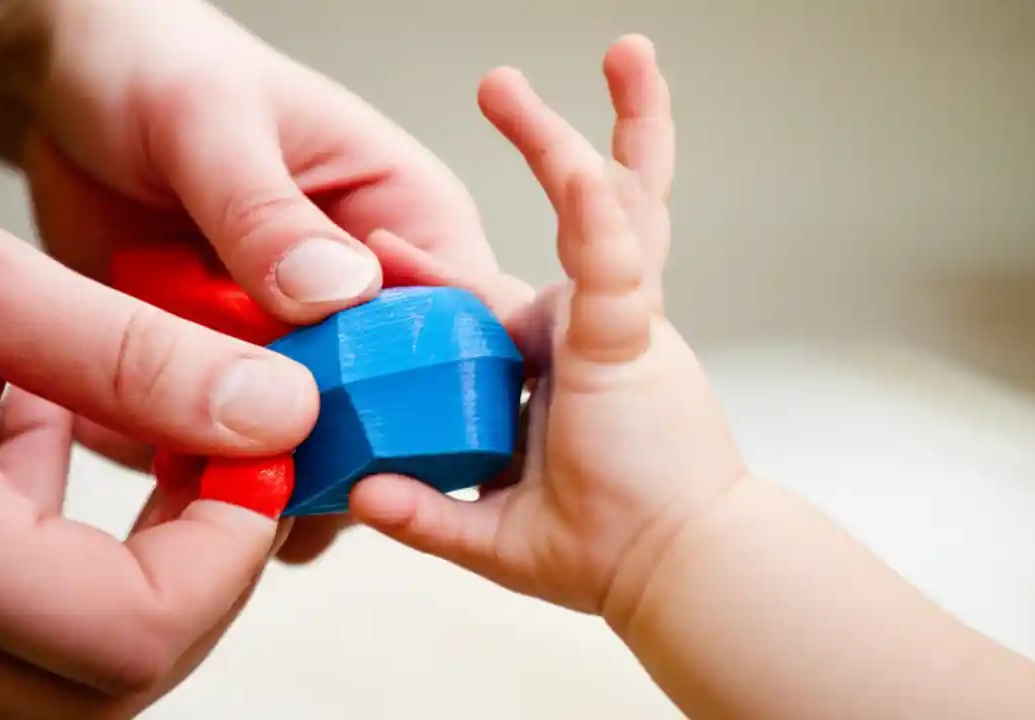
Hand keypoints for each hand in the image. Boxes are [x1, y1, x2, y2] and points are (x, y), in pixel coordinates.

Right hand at [0, 177, 315, 717]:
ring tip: (101, 435)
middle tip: (215, 457)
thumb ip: (134, 357)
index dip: (231, 553)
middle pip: (110, 684)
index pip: (131, 633)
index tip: (259, 455)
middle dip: (200, 573)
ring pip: (59, 681)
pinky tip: (18, 454)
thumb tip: (280, 417)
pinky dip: (56, 572)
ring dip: (132, 574)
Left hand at [21, 0, 528, 560]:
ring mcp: (296, 341)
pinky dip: (201, 462)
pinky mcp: (229, 369)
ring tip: (209, 470)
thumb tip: (335, 293)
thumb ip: (266, 210)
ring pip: (316, 442)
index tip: (369, 432)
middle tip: (276, 470)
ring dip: (268, 467)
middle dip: (344, 451)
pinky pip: (233, 443)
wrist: (69, 85)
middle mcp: (365, 294)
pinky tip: (163, 458)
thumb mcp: (214, 120)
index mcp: (407, 218)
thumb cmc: (164, 68)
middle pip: (396, 408)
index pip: (464, 322)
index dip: (434, 388)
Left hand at [351, 36, 746, 615]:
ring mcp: (617, 318)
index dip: (425, 263)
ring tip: (621, 51)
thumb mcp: (492, 530)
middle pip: (575, 213)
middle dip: (550, 144)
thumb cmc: (607, 547)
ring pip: (613, 201)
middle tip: (504, 84)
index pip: (478, 293)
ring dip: (597, 127)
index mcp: (553, 358)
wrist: (676, 573)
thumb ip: (427, 513)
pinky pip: (614, 255)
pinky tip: (587, 158)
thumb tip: (359, 497)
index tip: (371, 240)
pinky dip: (599, 207)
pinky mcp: (632, 330)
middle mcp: (586, 323)